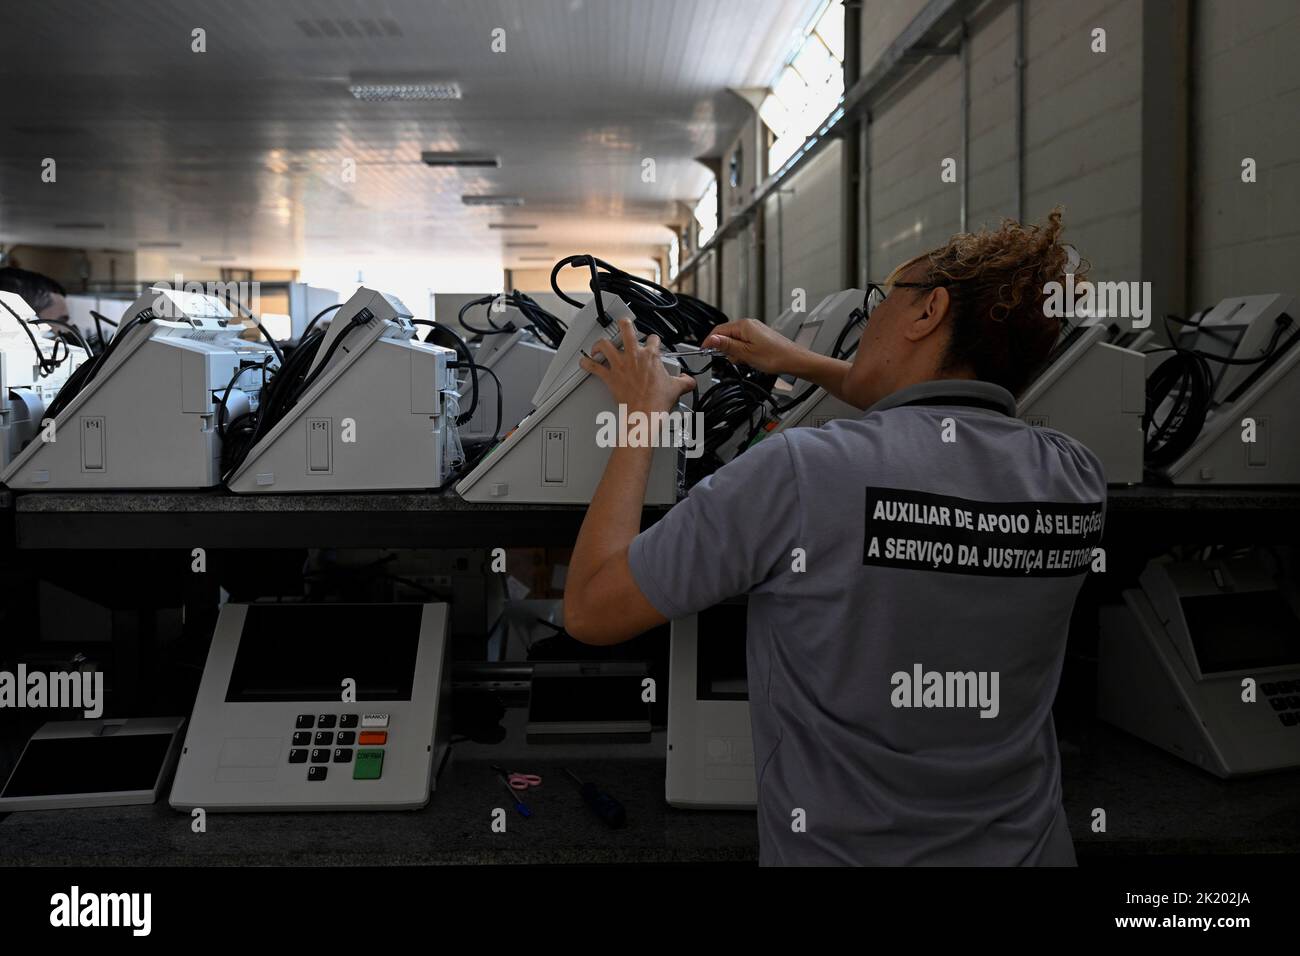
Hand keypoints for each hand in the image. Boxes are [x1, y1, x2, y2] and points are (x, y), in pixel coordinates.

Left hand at [579, 318, 695, 414]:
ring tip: (599, 345)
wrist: (645, 414)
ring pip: (605, 344)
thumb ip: (685, 381)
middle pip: (627, 329)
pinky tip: (584, 361)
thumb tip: (688, 380)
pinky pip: (593, 367)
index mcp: (651, 356)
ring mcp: (620, 365)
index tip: (652, 344)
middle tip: (623, 324)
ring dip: (600, 343)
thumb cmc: (658, 401)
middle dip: (624, 324)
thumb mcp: (678, 388)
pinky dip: (586, 364)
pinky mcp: (610, 377)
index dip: (653, 340)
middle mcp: (634, 356)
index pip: (653, 339)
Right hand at [702, 318, 807, 375]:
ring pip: (735, 341)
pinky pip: (744, 343)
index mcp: (744, 325)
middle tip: (735, 360)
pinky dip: (744, 352)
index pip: (718, 331)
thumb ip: (726, 346)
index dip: (709, 342)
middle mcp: (749, 324)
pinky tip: (752, 360)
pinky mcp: (760, 337)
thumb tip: (711, 340)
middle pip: (726, 335)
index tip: (704, 352)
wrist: (794, 360)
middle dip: (726, 350)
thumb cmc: (775, 357)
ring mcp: (755, 330)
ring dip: (736, 353)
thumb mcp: (745, 353)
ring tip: (747, 361)